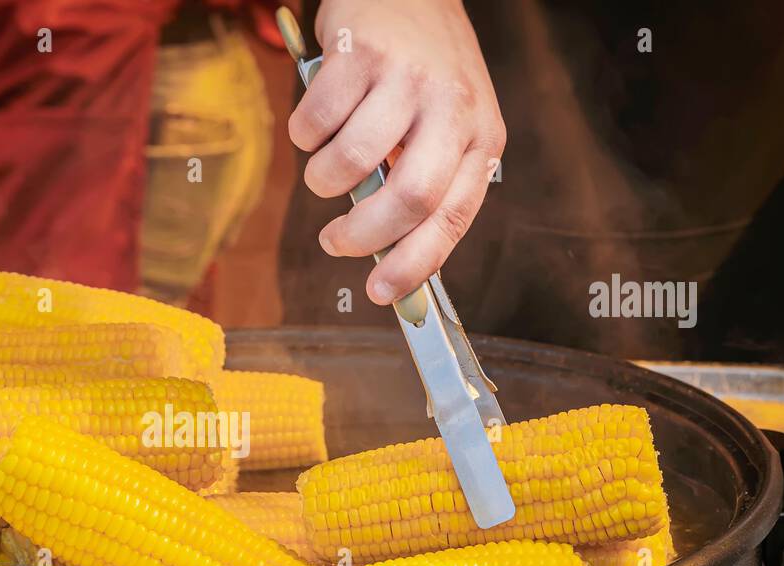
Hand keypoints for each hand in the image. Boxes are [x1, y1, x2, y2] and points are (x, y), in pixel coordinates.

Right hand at [289, 0, 504, 304]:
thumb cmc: (421, 71)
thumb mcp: (444, 127)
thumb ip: (424, 183)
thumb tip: (386, 254)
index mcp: (479, 137)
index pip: (451, 217)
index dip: (413, 264)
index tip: (381, 292)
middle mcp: (452, 107)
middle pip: (408, 199)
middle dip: (361, 235)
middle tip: (334, 241)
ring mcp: (406, 78)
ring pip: (351, 163)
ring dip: (323, 181)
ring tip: (324, 169)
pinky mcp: (360, 54)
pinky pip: (315, 123)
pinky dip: (304, 136)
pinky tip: (315, 124)